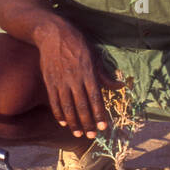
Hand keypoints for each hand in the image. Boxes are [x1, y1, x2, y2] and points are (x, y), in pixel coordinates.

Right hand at [35, 20, 124, 138]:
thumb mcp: (94, 55)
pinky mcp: (49, 81)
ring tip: (79, 133)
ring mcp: (60, 81)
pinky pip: (54, 101)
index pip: (95, 98)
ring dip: (73, 122)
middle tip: (92, 136)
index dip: (99, 114)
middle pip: (81, 106)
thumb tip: (119, 86)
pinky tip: (64, 122)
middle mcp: (74, 79)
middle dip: (87, 123)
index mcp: (88, 72)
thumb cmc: (77, 43)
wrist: (52, 33)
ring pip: (67, 107)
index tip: (103, 127)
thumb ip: (104, 74)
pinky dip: (59, 113)